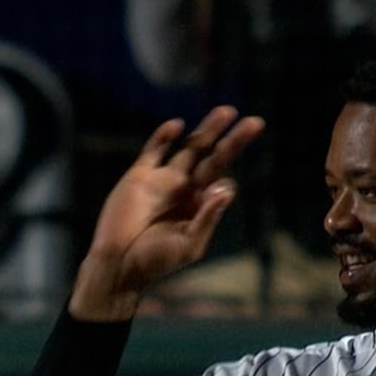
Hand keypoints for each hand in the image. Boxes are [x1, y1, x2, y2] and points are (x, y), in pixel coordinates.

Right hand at [69, 106, 265, 320]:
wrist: (118, 264)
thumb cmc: (155, 261)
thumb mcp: (189, 245)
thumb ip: (207, 217)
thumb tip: (227, 187)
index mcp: (200, 206)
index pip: (222, 180)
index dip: (225, 186)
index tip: (218, 189)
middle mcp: (185, 189)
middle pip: (213, 157)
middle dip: (233, 140)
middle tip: (256, 123)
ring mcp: (163, 179)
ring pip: (190, 147)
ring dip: (208, 130)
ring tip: (228, 112)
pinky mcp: (139, 176)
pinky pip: (154, 150)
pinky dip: (164, 137)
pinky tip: (178, 126)